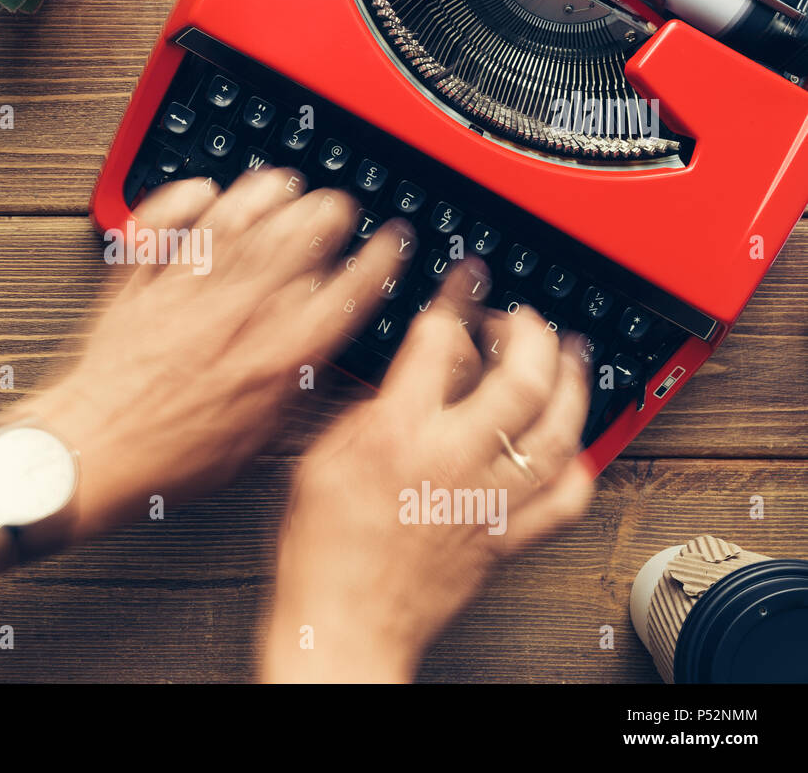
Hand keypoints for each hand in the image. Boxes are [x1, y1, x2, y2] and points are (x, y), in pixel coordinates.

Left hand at [19, 170, 411, 539]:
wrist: (91, 456)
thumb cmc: (166, 462)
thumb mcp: (252, 444)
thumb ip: (292, 393)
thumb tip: (323, 360)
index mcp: (266, 360)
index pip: (337, 298)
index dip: (375, 265)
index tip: (391, 242)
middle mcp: (228, 318)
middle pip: (289, 247)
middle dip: (324, 216)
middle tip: (339, 203)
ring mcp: (179, 295)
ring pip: (230, 227)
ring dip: (262, 197)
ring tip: (284, 184)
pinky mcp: (135, 286)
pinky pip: (158, 230)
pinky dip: (180, 203)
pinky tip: (202, 190)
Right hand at [261, 260, 595, 681]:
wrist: (342, 622)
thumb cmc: (320, 549)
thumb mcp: (320, 457)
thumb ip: (370, 409)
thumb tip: (412, 374)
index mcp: (397, 433)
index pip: (442, 341)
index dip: (457, 298)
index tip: (467, 278)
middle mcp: (451, 460)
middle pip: (521, 377)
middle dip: (530, 332)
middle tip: (522, 318)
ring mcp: (487, 501)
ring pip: (557, 430)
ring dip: (572, 383)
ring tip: (571, 356)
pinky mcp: (505, 538)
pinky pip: (564, 499)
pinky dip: (580, 464)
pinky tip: (574, 442)